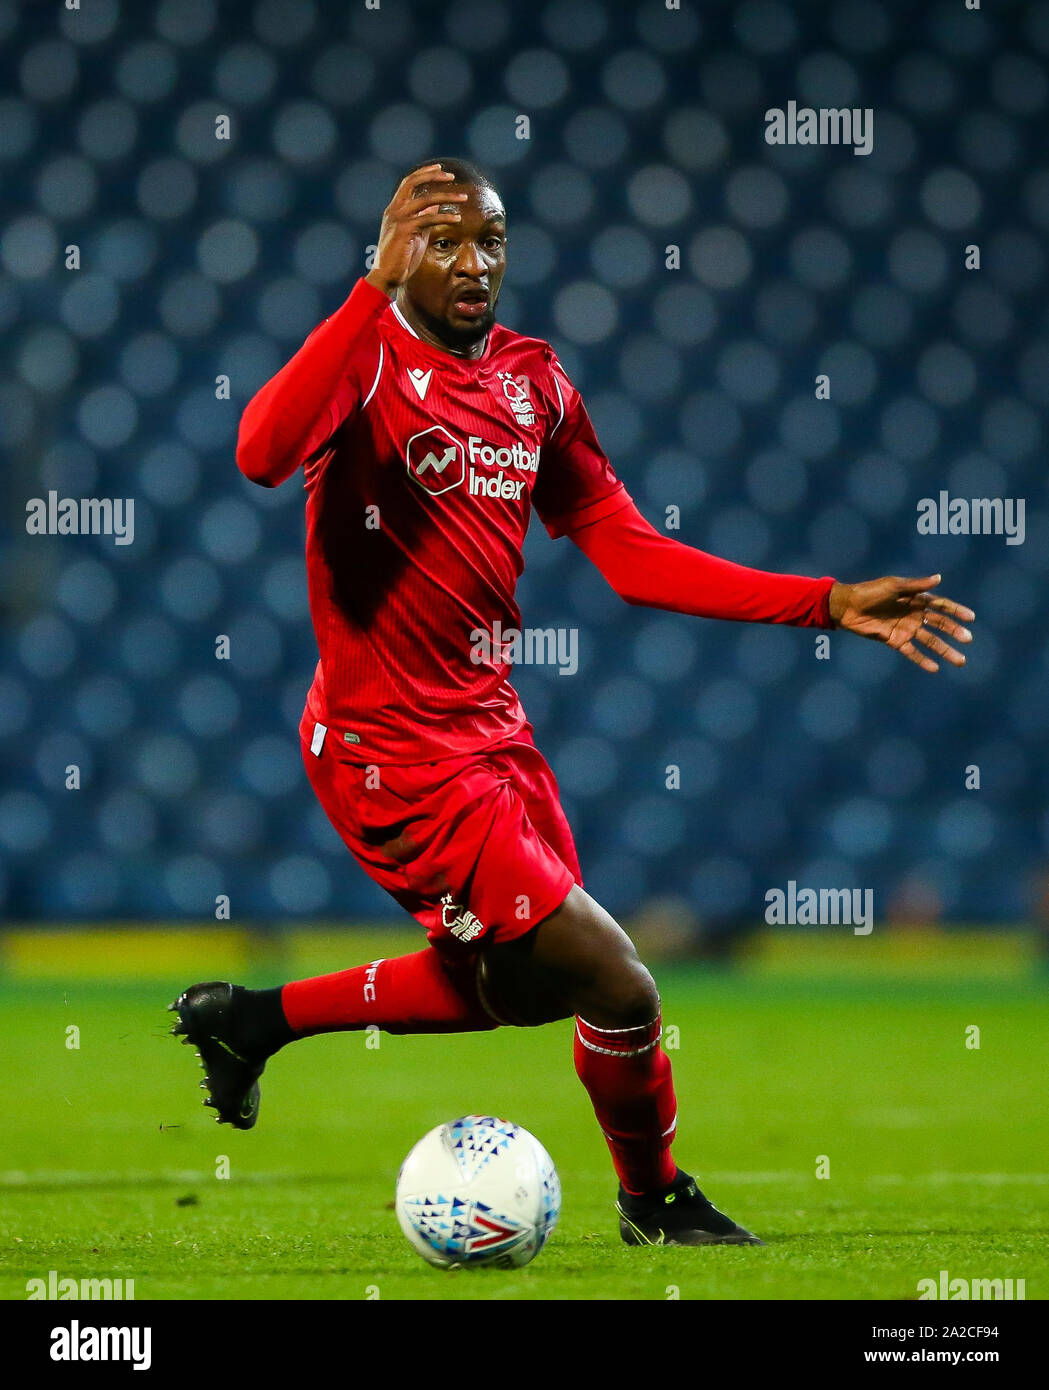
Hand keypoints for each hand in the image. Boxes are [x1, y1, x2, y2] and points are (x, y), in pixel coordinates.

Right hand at [364, 163, 467, 296]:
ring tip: (463, 198)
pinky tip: (457, 219)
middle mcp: (394, 209)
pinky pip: (429, 218)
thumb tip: (437, 204)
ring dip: (447, 196)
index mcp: (395, 209)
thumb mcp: (416, 234)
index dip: (424, 173)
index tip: (440, 170)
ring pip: (425, 199)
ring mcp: (398, 218)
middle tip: (451, 176)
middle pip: (413, 181)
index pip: (409, 183)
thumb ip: (424, 218)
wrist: (387, 276)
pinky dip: (445, 217)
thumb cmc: (402, 258)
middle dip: (432, 175)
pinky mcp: (405, 229)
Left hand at [828, 574, 973, 672]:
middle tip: (968, 639)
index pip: (941, 606)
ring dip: (945, 650)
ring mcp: (906, 629)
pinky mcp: (895, 641)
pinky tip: (935, 668)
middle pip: (939, 625)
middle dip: (954, 632)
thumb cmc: (870, 592)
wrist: (848, 607)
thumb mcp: (893, 586)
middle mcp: (914, 615)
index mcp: (916, 599)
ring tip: (960, 661)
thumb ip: (916, 585)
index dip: (956, 611)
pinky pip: (912, 652)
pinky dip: (923, 660)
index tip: (971, 618)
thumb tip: (939, 578)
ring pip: (929, 641)